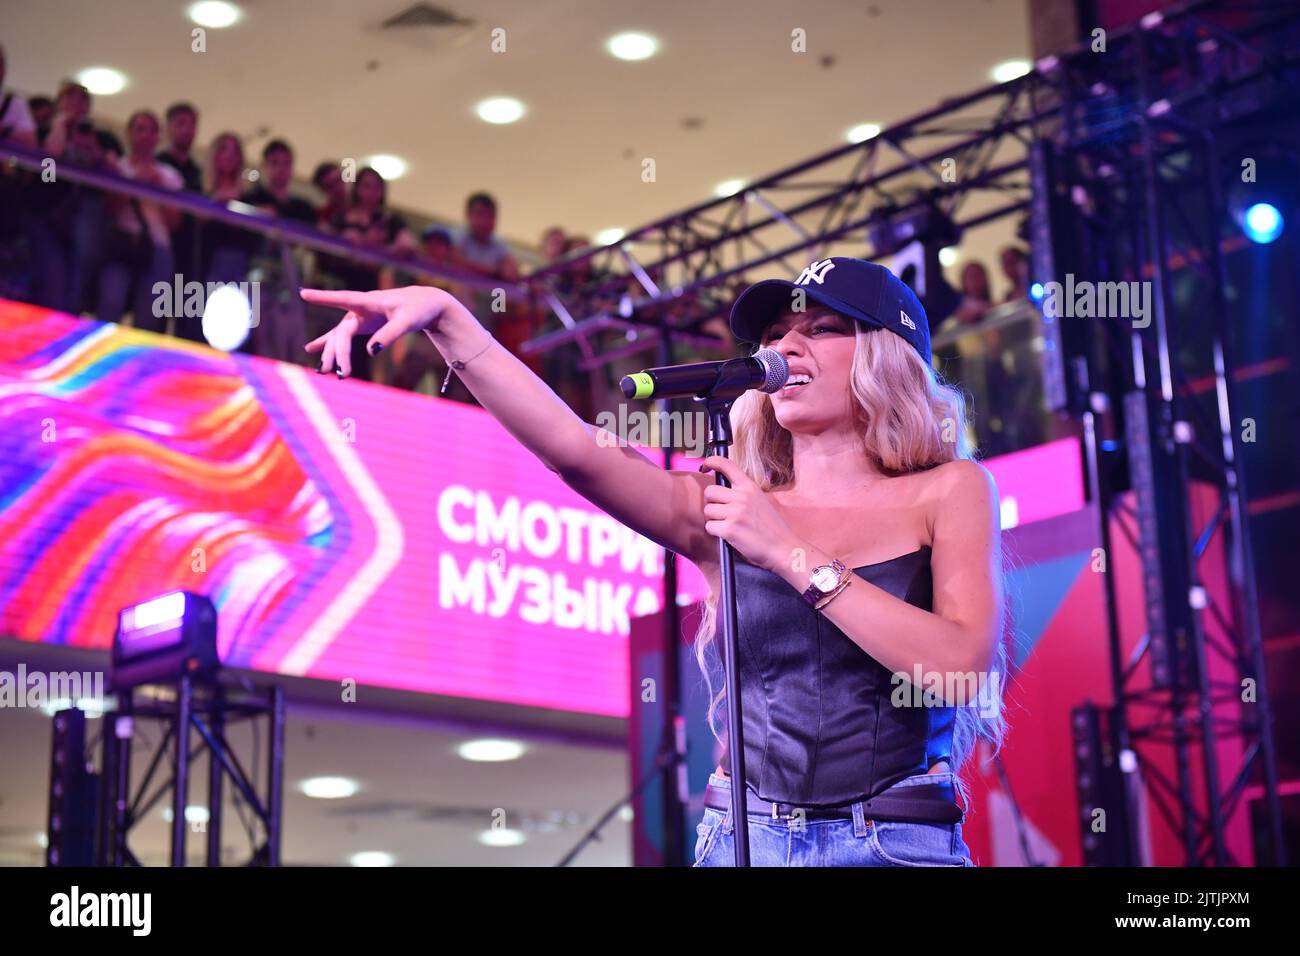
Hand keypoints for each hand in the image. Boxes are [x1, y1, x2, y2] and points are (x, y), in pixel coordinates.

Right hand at [301, 286, 449, 376]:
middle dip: (338, 352)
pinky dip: (329, 344)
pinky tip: (312, 349)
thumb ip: (389, 335)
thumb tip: (370, 352)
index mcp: (369, 301)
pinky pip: (342, 336)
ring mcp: (359, 317)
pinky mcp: (363, 325)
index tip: (303, 294)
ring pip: (340, 336)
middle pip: (342, 331)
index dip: (324, 298)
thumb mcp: (407, 322)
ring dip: (332, 353)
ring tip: (322, 371)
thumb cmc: (418, 309)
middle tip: (340, 373)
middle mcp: (359, 309)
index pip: (343, 298)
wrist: (426, 304)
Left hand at [698, 456, 801, 572]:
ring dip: (713, 519)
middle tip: (720, 512)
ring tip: (727, 525)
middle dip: (711, 502)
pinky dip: (715, 533)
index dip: (712, 461)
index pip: (727, 465)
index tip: (706, 465)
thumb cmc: (772, 528)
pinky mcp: (730, 529)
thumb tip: (722, 491)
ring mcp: (736, 513)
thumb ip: (743, 494)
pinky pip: (710, 527)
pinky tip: (728, 535)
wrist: (784, 548)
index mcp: (750, 487)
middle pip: (710, 491)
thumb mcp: (761, 502)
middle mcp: (742, 497)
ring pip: (708, 510)